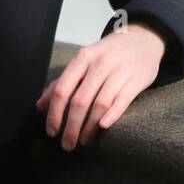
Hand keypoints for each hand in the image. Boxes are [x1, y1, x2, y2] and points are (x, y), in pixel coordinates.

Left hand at [35, 20, 166, 149]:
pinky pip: (122, 100)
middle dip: (71, 127)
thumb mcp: (84, 60)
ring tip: (83, 141)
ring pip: (100, 104)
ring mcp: (120, 70)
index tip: (51, 131)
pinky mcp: (137, 78)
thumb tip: (40, 106)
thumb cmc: (108, 54)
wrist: (143, 38)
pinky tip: (103, 127)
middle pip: (80, 100)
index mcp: (83, 58)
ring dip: (89, 127)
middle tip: (67, 144)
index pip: (62, 89)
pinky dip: (112, 115)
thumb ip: (63, 81)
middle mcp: (100, 63)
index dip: (54, 113)